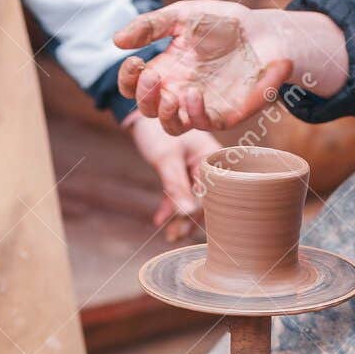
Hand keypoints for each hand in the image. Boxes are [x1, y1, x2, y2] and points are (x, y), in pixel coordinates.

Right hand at [114, 0, 347, 133]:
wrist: (265, 32)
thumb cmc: (223, 24)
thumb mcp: (183, 16)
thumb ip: (151, 26)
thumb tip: (115, 40)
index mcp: (165, 70)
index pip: (135, 87)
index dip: (127, 80)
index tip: (134, 62)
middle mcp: (179, 92)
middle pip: (149, 110)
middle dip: (145, 96)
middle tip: (152, 76)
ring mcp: (201, 106)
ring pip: (173, 127)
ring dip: (166, 114)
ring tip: (172, 94)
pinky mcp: (225, 114)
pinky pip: (204, 124)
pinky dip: (195, 112)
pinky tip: (194, 93)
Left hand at [125, 112, 219, 234]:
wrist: (141, 115)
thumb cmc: (157, 132)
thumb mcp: (166, 160)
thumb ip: (176, 188)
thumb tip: (186, 215)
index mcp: (212, 158)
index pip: (211, 194)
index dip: (198, 215)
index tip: (183, 232)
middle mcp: (209, 164)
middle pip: (204, 200)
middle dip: (189, 220)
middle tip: (174, 238)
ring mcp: (196, 168)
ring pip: (192, 199)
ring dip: (180, 217)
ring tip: (169, 236)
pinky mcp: (183, 170)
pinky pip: (181, 192)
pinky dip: (171, 205)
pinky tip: (159, 220)